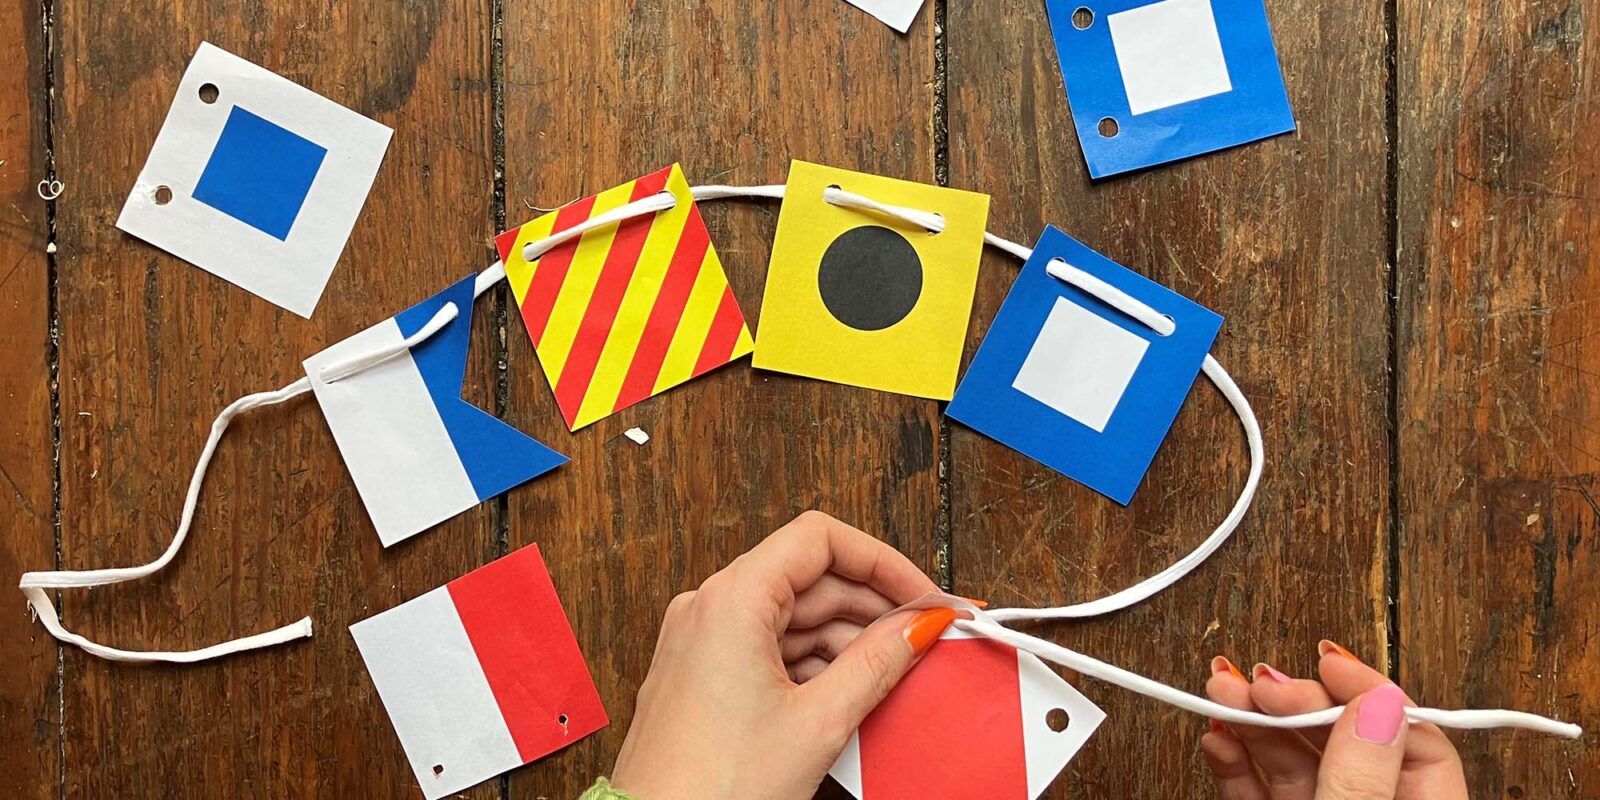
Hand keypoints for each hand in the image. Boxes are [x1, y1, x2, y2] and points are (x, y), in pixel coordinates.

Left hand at [610, 511, 960, 799]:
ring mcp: (701, 640)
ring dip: (847, 639)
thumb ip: (877, 664)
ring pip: (792, 615)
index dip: (881, 561)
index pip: (819, 539)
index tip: (922, 596)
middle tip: (924, 636)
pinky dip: (814, 662)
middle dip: (871, 606)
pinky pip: (769, 647)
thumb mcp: (818, 723)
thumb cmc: (714, 790)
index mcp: (731, 600)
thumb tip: (918, 627)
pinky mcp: (702, 674)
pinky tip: (851, 692)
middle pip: (809, 577)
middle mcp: (708, 608)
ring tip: (894, 672)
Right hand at [1202, 642, 1467, 799]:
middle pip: (1345, 742)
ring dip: (1255, 722)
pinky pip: (1261, 793)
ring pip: (1296, 763)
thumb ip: (1360, 776)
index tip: (1324, 661)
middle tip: (1259, 683)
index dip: (1367, 692)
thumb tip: (1379, 702)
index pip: (1412, 738)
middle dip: (1296, 702)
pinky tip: (1220, 739)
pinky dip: (1236, 763)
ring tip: (1223, 692)